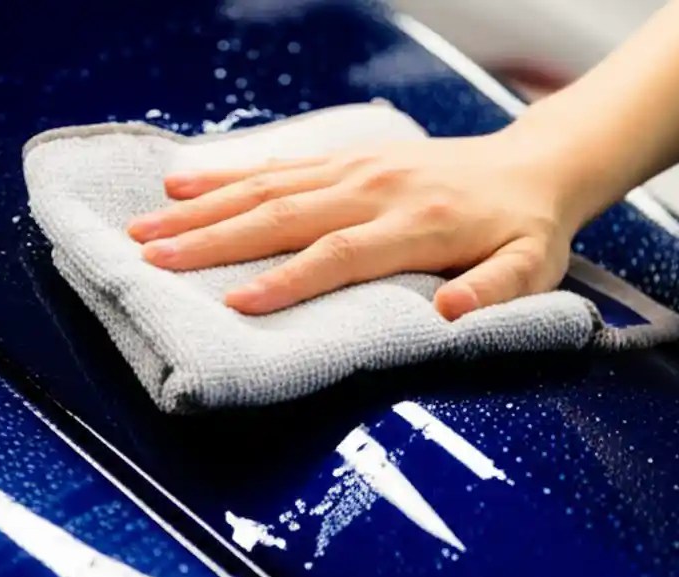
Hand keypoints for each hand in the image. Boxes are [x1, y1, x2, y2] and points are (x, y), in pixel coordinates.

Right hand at [126, 118, 586, 319]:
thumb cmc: (525, 230)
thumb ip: (495, 291)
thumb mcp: (531, 268)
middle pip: (283, 215)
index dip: (287, 280)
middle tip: (154, 259)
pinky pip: (278, 166)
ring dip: (203, 209)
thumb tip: (451, 314)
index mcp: (416, 225)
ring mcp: (355, 169)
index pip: (339, 255)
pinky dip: (226, 175)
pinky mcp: (344, 160)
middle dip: (214, 240)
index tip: (235, 303)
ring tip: (146, 229)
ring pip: (267, 188)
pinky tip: (181, 184)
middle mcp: (375, 190)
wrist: (532, 165)